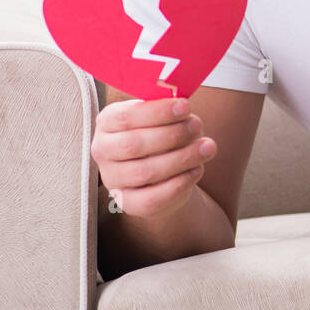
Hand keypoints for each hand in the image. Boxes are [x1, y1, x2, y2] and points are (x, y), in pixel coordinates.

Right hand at [92, 97, 216, 219]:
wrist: (161, 173)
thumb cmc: (162, 136)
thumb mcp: (162, 118)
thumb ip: (168, 111)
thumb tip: (183, 107)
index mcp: (107, 122)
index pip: (125, 117)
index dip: (157, 112)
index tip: (185, 106)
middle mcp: (103, 151)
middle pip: (133, 144)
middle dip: (171, 134)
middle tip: (198, 126)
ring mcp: (112, 179)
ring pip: (145, 172)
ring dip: (181, 158)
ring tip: (207, 147)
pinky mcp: (127, 203)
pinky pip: (152, 198)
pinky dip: (179, 184)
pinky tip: (197, 169)